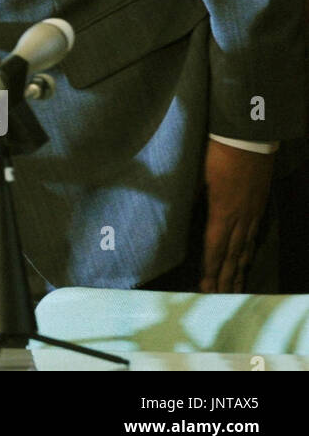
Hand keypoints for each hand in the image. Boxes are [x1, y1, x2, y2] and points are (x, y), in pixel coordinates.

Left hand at [199, 139, 273, 292]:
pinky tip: (247, 259)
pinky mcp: (260, 205)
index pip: (214, 248)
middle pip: (232, 255)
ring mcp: (253, 212)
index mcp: (222, 212)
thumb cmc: (217, 152)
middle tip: (220, 299)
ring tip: (235, 288)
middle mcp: (240, 218)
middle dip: (225, 278)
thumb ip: (189, 196)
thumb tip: (176, 214)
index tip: (206, 289)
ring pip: (246, 248)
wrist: (248, 136)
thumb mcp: (197, 174)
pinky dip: (250, 251)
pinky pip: (255, 235)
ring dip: (239, 270)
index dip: (210, 270)